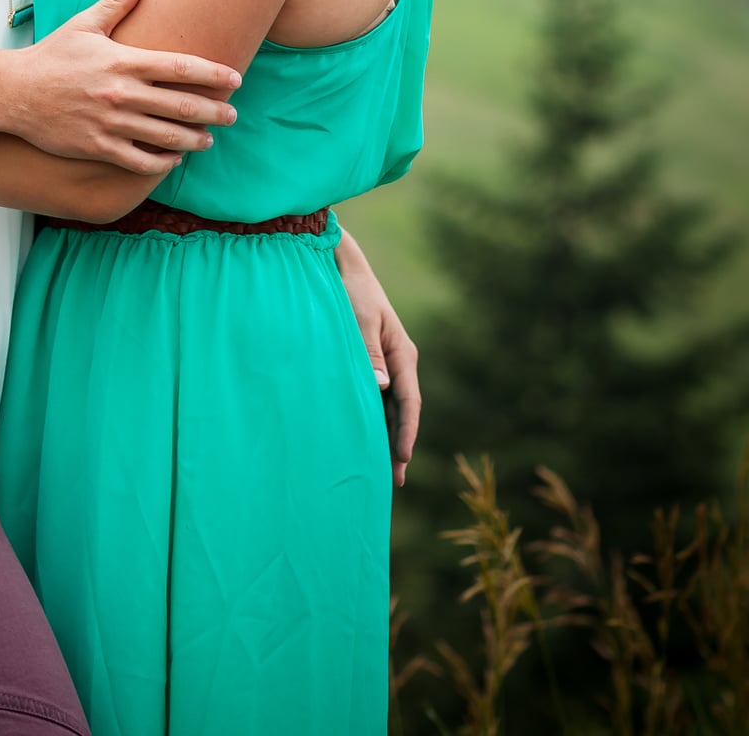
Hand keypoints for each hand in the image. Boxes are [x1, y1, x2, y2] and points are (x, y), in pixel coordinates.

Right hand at [0, 0, 241, 172]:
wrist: (14, 92)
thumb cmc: (52, 55)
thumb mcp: (85, 24)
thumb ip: (119, 1)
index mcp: (123, 61)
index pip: (180, 67)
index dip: (213, 73)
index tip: (235, 79)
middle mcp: (121, 93)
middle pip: (181, 105)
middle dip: (214, 111)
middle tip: (233, 114)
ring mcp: (111, 123)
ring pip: (166, 136)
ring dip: (194, 139)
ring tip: (210, 139)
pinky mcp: (98, 147)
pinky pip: (139, 160)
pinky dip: (161, 161)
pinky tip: (174, 157)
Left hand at [335, 226, 419, 486]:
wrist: (338, 265)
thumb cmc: (350, 291)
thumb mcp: (360, 320)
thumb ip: (369, 354)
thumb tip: (381, 388)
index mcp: (402, 353)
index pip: (409, 401)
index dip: (406, 432)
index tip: (403, 458)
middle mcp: (398, 362)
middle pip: (402, 412)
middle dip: (399, 446)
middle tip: (394, 482)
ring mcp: (385, 365)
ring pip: (389, 409)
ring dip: (387, 438)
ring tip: (383, 473)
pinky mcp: (370, 364)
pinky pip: (376, 399)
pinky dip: (374, 421)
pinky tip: (365, 440)